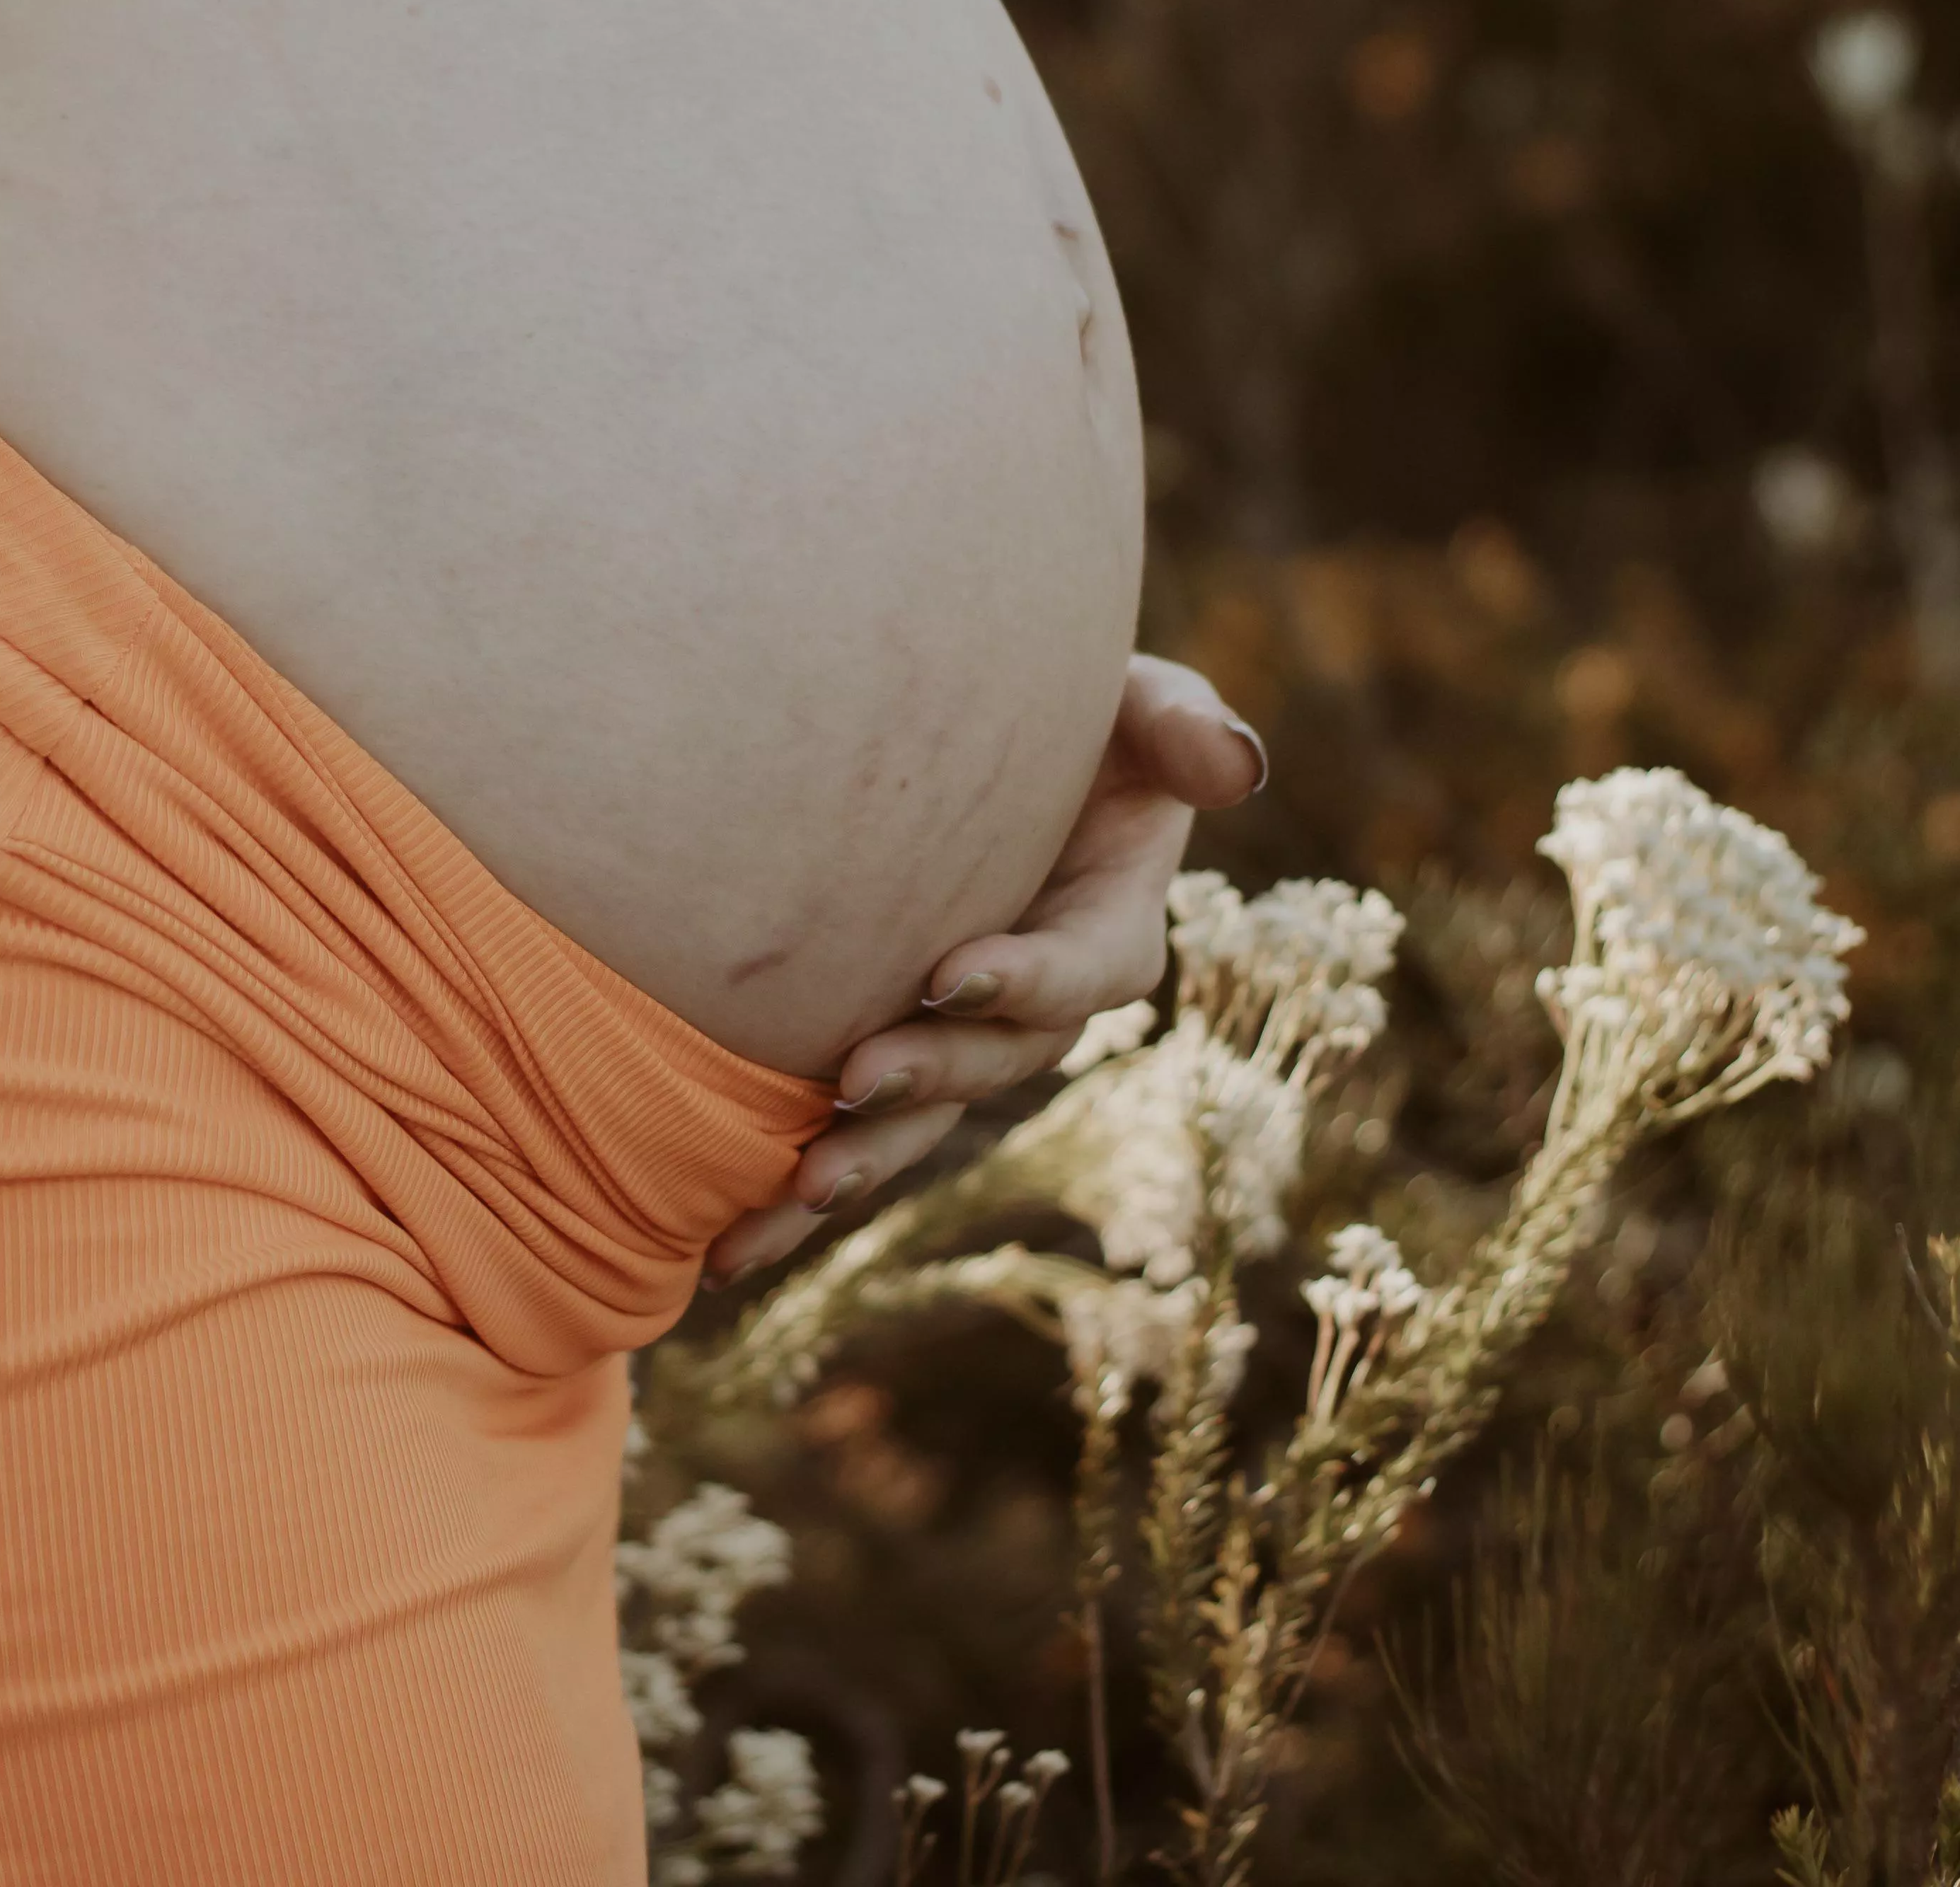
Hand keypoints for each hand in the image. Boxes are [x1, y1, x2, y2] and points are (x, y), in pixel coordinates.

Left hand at [699, 656, 1270, 1287]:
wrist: (967, 744)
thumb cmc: (1068, 717)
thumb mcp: (1136, 705)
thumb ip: (1180, 724)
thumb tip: (1236, 765)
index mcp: (1108, 930)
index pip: (1081, 971)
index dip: (1026, 980)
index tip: (950, 972)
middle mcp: (1036, 1009)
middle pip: (993, 1062)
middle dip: (929, 1077)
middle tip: (855, 1078)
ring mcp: (958, 1044)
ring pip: (919, 1123)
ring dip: (863, 1160)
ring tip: (797, 1187)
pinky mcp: (884, 1062)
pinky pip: (846, 1138)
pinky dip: (788, 1205)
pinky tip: (723, 1253)